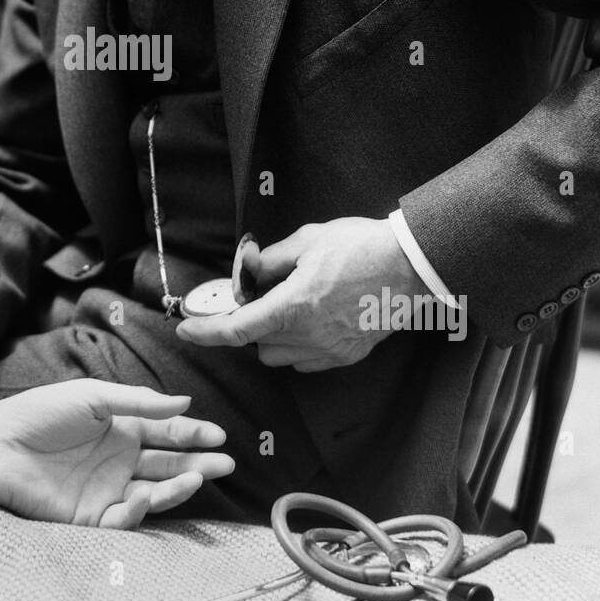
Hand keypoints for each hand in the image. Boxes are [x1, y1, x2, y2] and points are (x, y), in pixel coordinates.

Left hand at [0, 380, 234, 528]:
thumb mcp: (94, 397)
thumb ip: (140, 401)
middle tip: (225, 463)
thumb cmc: (40, 413)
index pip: (167, 432)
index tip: (219, 435)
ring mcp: (107, 489)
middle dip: (198, 463)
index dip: (193, 433)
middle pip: (168, 465)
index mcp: (121, 428)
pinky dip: (138, 511)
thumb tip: (185, 401)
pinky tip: (145, 496)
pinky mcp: (90, 516)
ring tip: (197, 477)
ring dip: (177, 487)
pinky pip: (123, 519)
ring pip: (153, 493)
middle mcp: (119, 460)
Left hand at [175, 217, 426, 371]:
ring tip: (288, 306)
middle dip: (248, 325)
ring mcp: (330, 351)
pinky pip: (307, 360)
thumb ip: (271, 260)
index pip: (235, 330)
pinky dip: (298, 345)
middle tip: (257, 297)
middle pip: (256, 344)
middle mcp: (309, 336)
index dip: (205, 332)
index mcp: (293, 307)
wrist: (413, 266)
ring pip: (279, 356)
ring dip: (272, 337)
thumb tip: (249, 272)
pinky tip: (310, 320)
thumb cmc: (361, 247)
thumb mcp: (308, 240)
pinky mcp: (347, 356)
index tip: (187, 328)